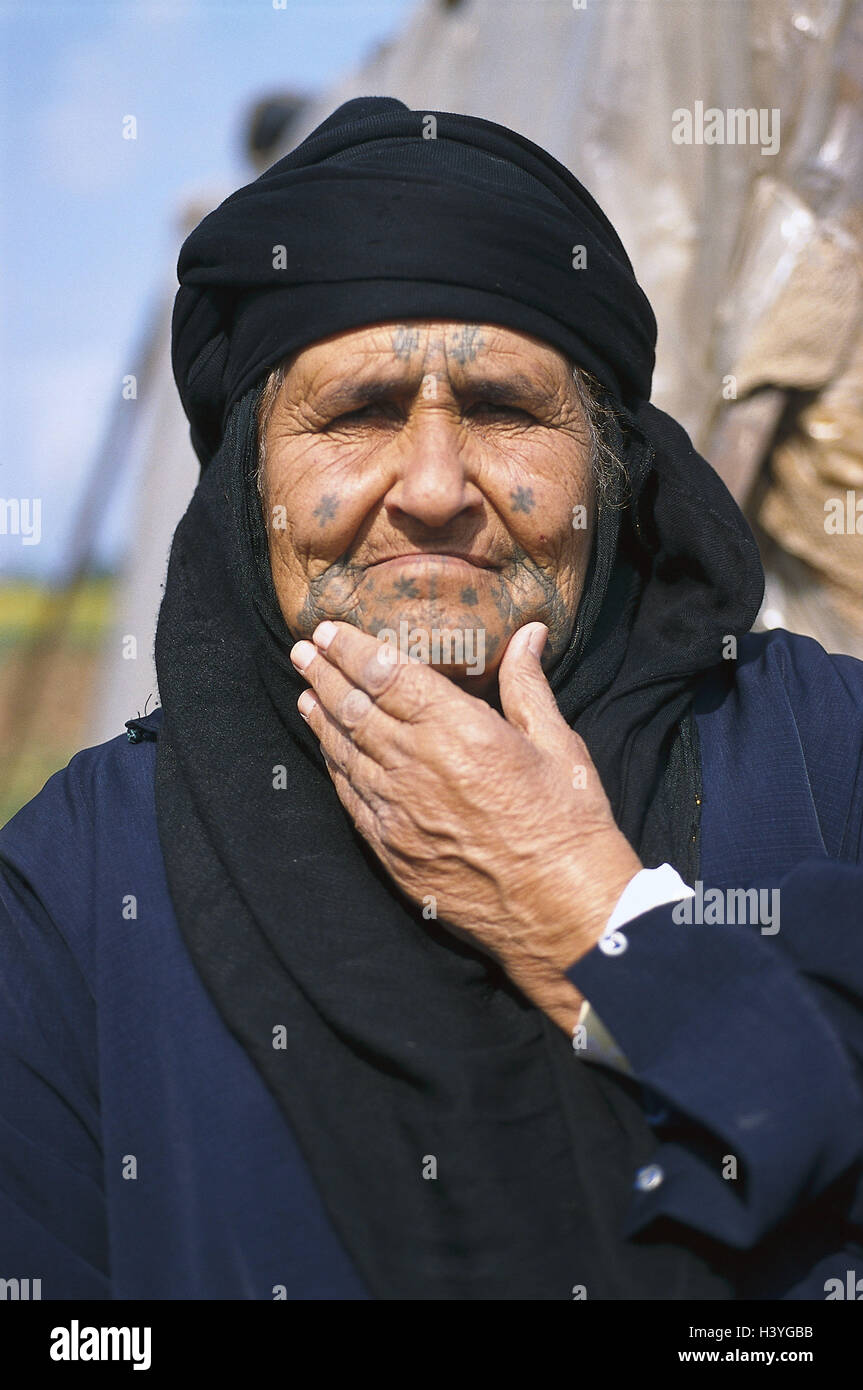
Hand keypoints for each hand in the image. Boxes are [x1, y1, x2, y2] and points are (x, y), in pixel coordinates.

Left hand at [289, 620, 641, 1034]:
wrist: (560, 911)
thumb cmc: (568, 825)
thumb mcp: (559, 745)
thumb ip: (529, 686)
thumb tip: (529, 633)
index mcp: (459, 731)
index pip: (388, 674)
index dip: (352, 647)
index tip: (329, 629)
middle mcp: (417, 765)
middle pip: (355, 707)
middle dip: (324, 673)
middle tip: (302, 649)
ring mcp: (397, 811)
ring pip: (344, 750)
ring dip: (321, 715)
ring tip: (305, 688)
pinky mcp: (391, 849)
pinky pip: (350, 796)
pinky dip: (333, 765)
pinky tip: (326, 748)